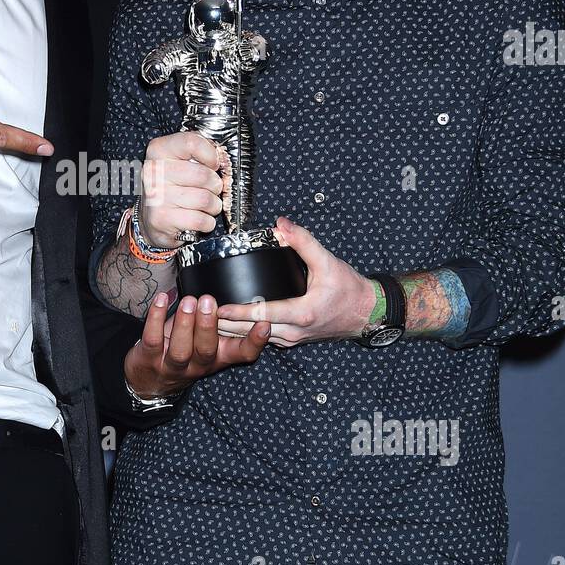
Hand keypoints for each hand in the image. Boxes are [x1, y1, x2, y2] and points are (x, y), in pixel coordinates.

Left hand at [123, 291, 270, 398]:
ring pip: (181, 350)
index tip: (263, 324)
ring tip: (188, 301)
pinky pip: (153, 338)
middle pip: (206, 350)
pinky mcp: (149, 359)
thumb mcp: (206, 342)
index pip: (241, 354)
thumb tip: (234, 293)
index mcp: (218, 357)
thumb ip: (218, 323)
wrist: (150, 381)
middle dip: (208, 325)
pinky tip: (161, 299)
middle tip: (208, 301)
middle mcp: (198, 365)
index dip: (254, 342)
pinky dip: (156, 317)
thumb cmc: (183, 350)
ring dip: (185, 324)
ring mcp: (173, 365)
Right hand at [137, 131, 229, 248]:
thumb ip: (197, 151)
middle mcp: (154, 172)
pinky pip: (200, 220)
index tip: (213, 163)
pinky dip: (207, 222)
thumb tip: (220, 156)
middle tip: (210, 188)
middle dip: (215, 185)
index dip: (211, 154)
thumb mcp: (178, 160)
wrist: (151, 218)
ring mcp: (157, 196)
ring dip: (213, 205)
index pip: (191, 143)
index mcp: (159, 150)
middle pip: (203, 175)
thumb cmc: (170, 186)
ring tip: (205, 205)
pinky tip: (199, 218)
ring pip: (204, 199)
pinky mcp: (162, 219)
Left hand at [214, 217, 374, 347]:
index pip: (262, 315)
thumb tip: (281, 224)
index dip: (237, 312)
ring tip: (204, 321)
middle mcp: (293, 332)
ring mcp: (291, 339)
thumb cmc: (349, 290)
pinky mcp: (290, 340)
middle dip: (224, 324)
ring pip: (253, 339)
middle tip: (199, 314)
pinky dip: (242, 333)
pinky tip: (225, 326)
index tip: (216, 307)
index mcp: (302, 314)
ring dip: (230, 331)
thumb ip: (303, 242)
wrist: (366, 313)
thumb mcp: (328, 262)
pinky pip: (260, 339)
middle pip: (250, 331)